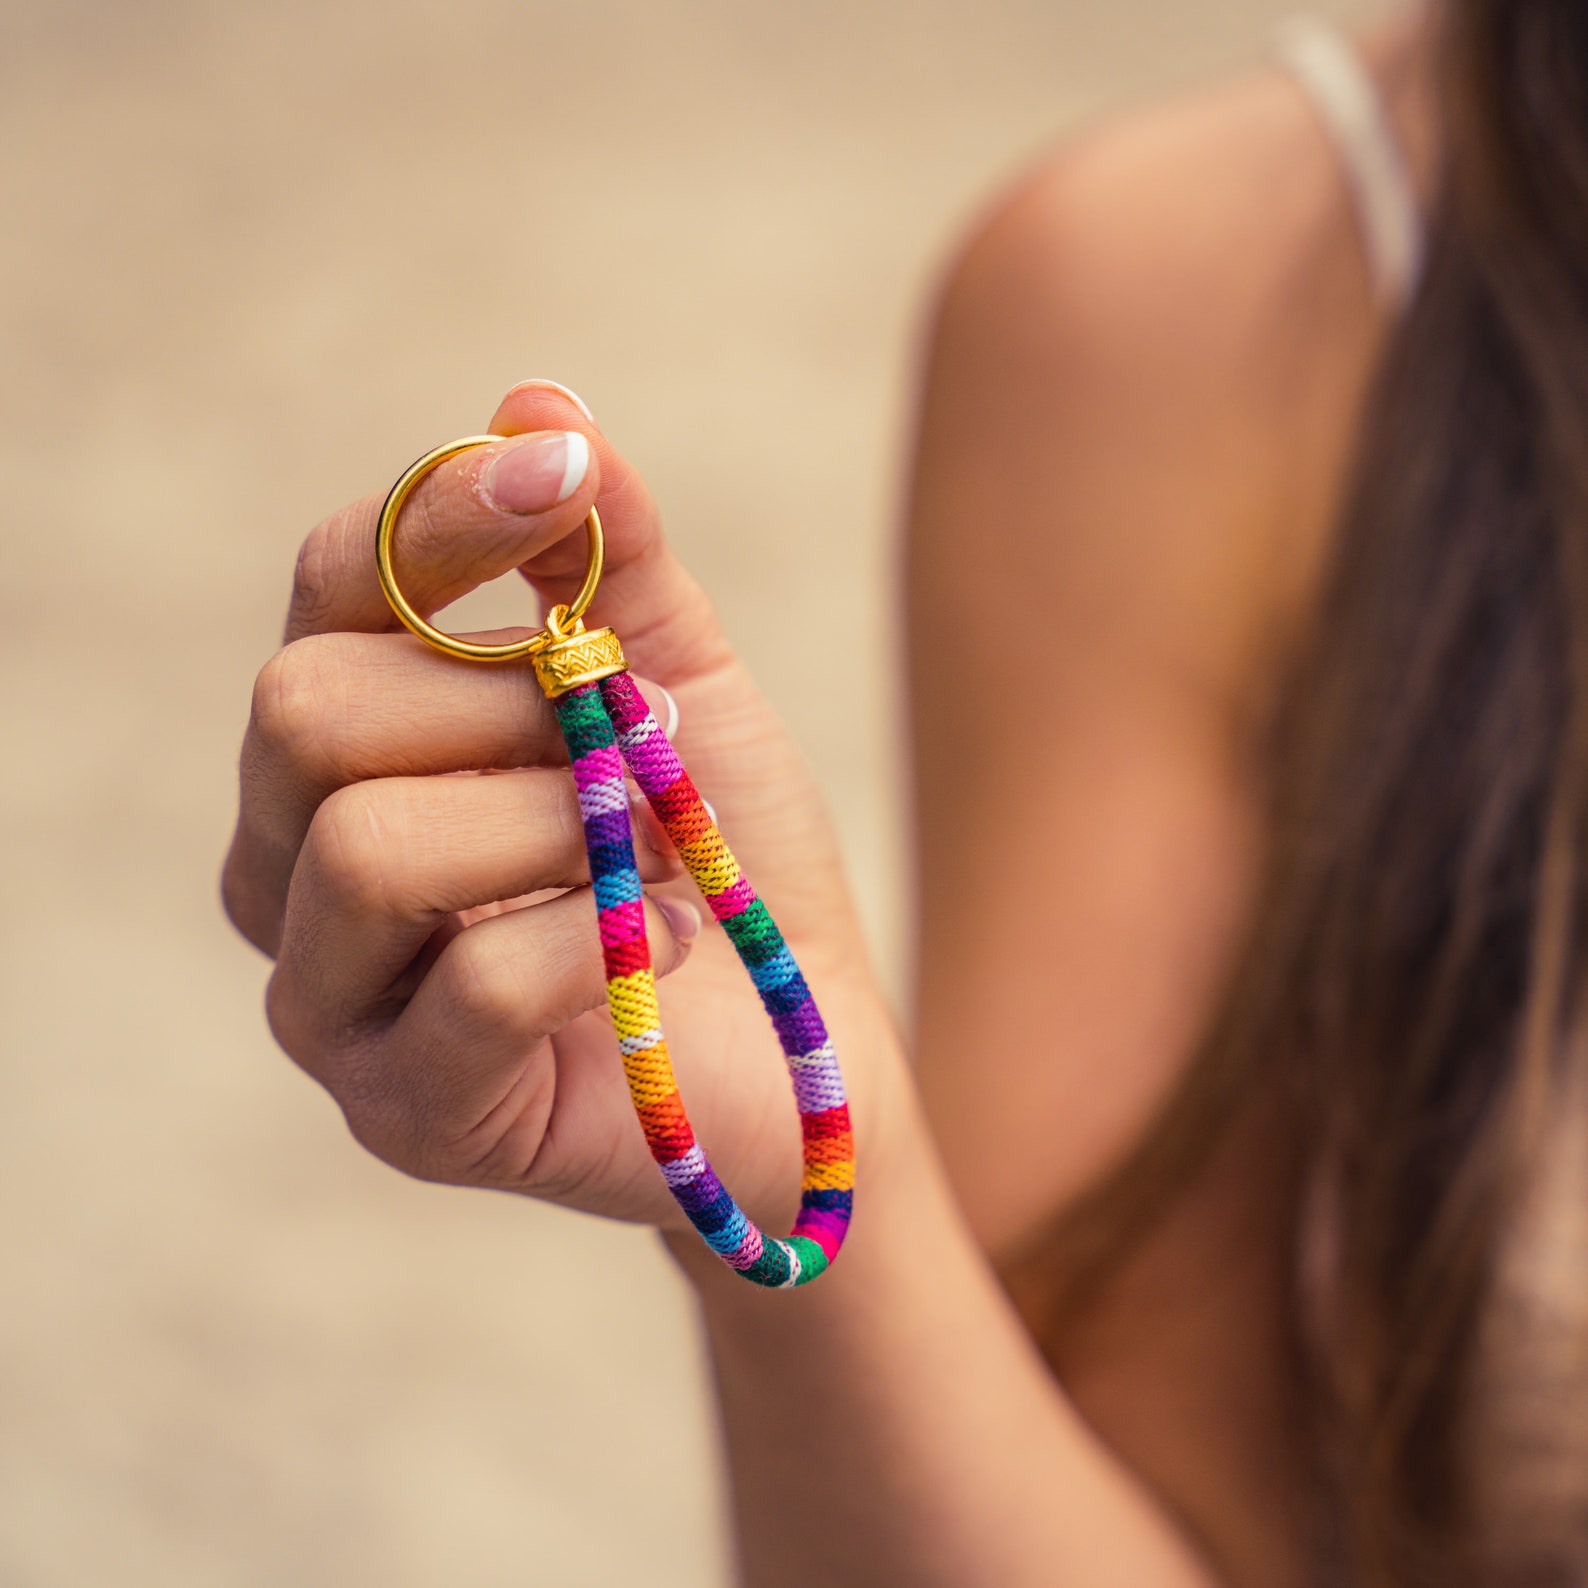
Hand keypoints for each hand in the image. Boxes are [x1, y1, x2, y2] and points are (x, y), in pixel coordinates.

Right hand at [222, 382, 896, 1233]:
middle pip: (305, 713)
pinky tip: (662, 940)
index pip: (328, 590)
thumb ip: (612, 557)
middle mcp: (295, 866)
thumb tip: (537, 397)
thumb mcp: (683, 683)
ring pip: (367, 848)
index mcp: (354, 745)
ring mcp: (333, 1000)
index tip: (564, 476)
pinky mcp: (406, 1111)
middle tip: (646, 741)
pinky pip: (470, 984)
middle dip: (507, 707)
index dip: (435, 515)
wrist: (800, 1045)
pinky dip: (596, 935)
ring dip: (556, 822)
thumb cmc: (721, 858)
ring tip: (655, 849)